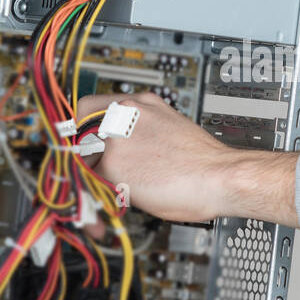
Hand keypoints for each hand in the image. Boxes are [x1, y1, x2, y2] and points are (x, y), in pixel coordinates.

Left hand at [74, 92, 234, 224]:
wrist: (220, 177)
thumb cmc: (203, 162)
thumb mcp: (169, 130)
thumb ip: (142, 131)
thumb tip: (128, 147)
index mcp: (141, 102)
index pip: (93, 106)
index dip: (87, 127)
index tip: (87, 140)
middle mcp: (124, 112)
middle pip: (80, 125)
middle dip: (85, 147)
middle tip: (95, 164)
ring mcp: (116, 137)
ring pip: (84, 155)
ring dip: (94, 171)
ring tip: (118, 186)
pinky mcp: (112, 165)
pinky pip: (93, 181)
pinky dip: (103, 192)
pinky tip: (125, 197)